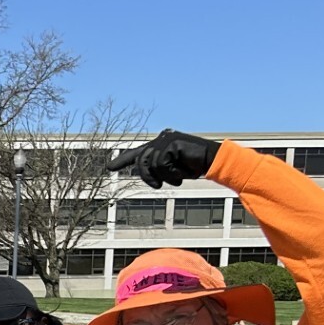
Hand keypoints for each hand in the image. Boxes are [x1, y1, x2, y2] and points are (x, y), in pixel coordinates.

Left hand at [106, 130, 220, 188]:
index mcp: (160, 145)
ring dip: (164, 176)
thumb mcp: (172, 169)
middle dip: (148, 177)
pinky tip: (183, 172)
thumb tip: (145, 172)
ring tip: (177, 178)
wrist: (214, 161)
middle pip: (141, 161)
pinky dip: (171, 173)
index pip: (138, 153)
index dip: (123, 160)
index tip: (109, 168)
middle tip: (159, 186)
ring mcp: (165, 139)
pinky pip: (161, 164)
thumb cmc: (195, 166)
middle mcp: (161, 139)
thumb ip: (157, 169)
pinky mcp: (171, 142)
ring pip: (150, 164)